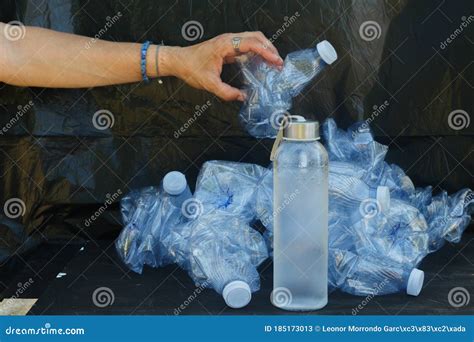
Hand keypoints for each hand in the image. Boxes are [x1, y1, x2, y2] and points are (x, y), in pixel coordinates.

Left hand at [159, 32, 282, 100]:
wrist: (178, 61)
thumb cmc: (191, 68)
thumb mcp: (209, 84)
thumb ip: (226, 92)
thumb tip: (242, 97)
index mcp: (226, 44)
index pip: (252, 43)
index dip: (266, 52)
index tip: (276, 61)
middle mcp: (229, 39)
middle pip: (256, 37)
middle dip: (270, 48)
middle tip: (278, 62)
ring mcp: (228, 42)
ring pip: (252, 39)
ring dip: (264, 48)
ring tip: (273, 62)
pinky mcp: (227, 47)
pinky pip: (246, 45)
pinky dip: (257, 51)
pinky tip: (260, 63)